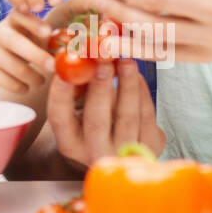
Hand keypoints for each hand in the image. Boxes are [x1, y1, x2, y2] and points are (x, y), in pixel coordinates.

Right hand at [0, 9, 56, 93]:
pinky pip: (8, 82)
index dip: (33, 23)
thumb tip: (71, 45)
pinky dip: (22, 88)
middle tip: (53, 67)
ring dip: (33, 78)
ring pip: (15, 67)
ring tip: (40, 82)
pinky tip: (25, 87)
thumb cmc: (16, 50)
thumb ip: (44, 38)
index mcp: (10, 21)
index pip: (20, 15)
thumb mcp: (27, 38)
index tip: (48, 32)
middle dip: (37, 56)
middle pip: (15, 42)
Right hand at [48, 56, 164, 169]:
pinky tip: (137, 75)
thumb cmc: (92, 119)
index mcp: (70, 144)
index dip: (61, 93)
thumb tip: (83, 58)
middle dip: (100, 87)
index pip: (60, 118)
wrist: (120, 146)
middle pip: (96, 121)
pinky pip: (147, 116)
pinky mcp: (151, 146)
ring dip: (127, 84)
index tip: (65, 68)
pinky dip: (142, 91)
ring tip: (125, 61)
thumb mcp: (78, 107)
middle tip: (103, 61)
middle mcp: (96, 154)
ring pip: (127, 117)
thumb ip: (78, 87)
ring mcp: (126, 154)